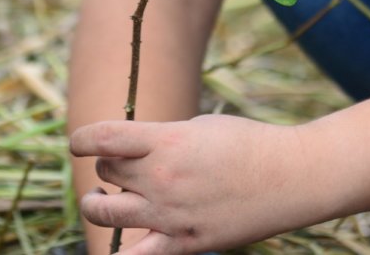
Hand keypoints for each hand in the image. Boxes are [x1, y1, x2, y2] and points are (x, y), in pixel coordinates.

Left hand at [70, 115, 327, 254]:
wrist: (291, 176)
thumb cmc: (247, 143)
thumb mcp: (201, 127)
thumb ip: (161, 138)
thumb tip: (128, 149)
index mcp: (167, 140)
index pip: (102, 138)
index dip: (82, 139)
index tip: (78, 141)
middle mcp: (162, 177)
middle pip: (106, 171)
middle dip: (107, 164)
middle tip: (120, 163)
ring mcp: (170, 214)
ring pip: (106, 210)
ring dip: (98, 202)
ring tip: (102, 199)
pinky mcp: (184, 243)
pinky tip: (119, 244)